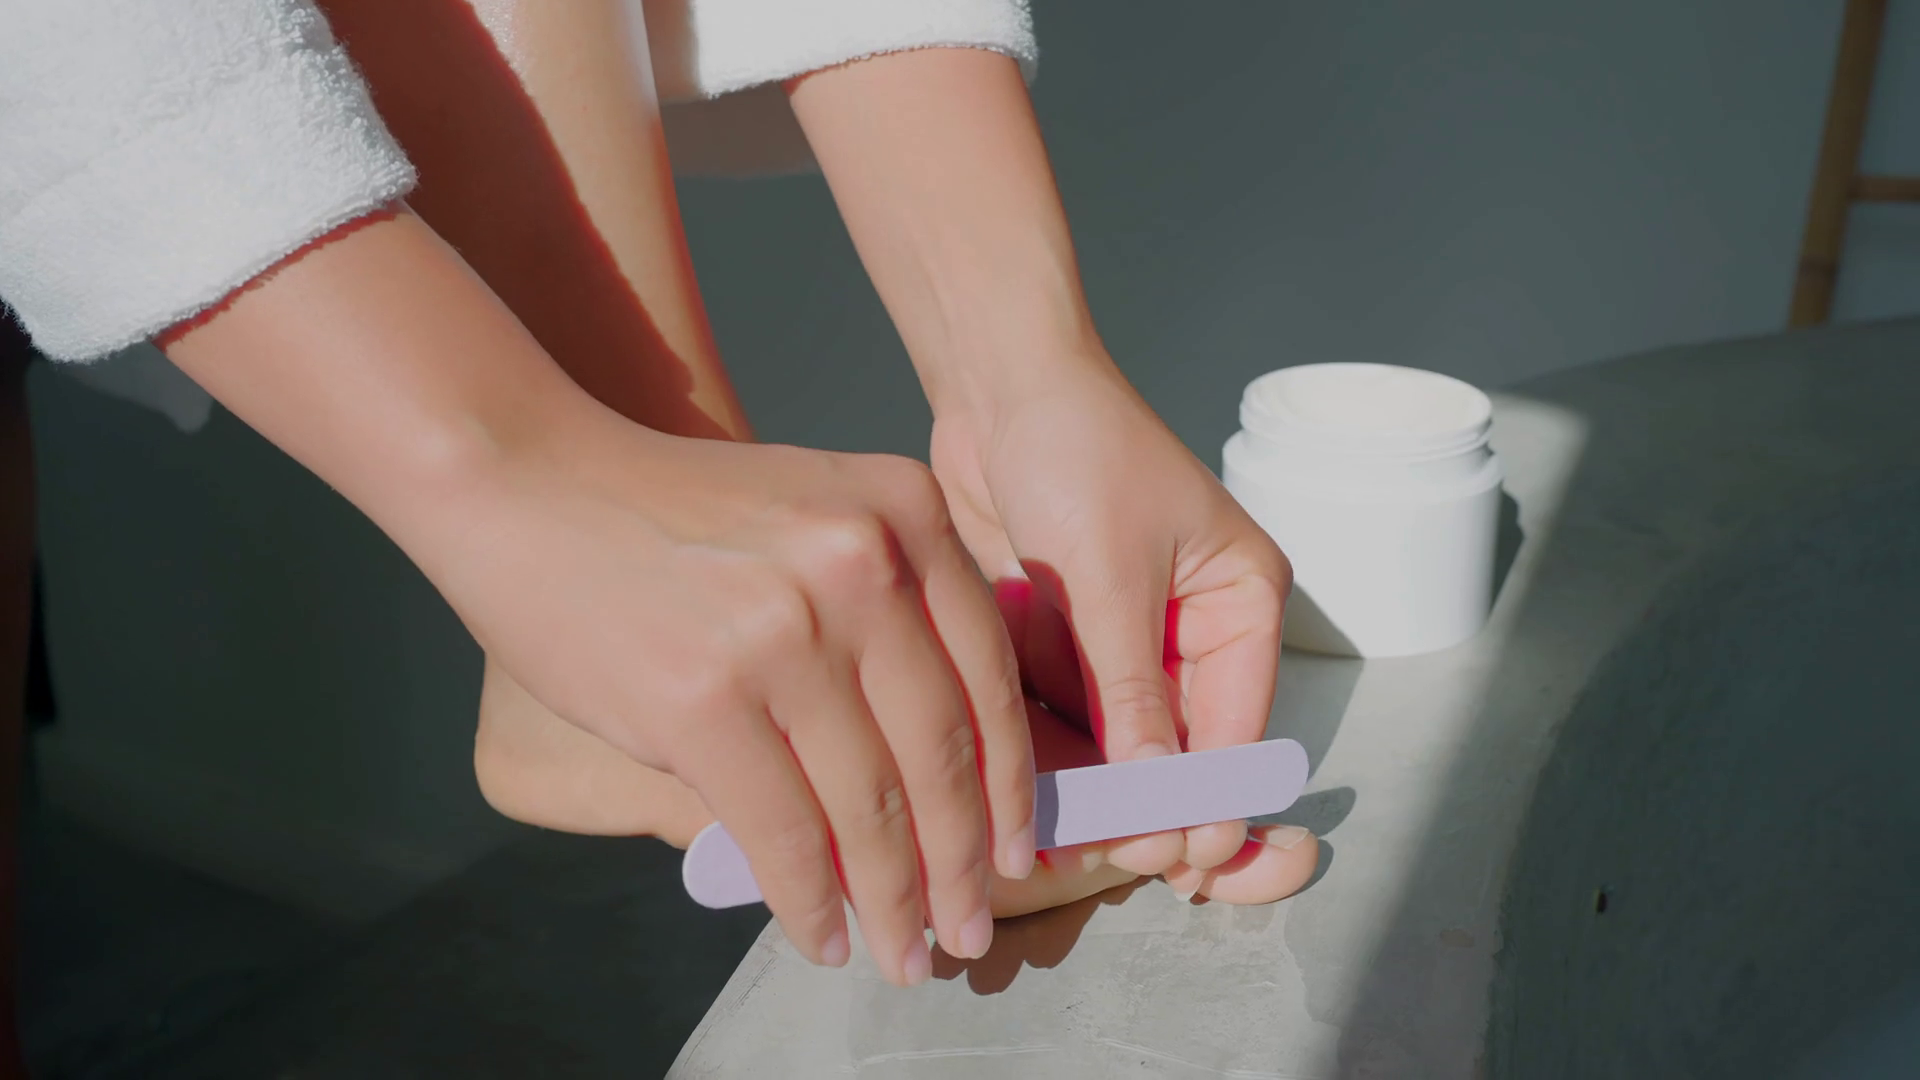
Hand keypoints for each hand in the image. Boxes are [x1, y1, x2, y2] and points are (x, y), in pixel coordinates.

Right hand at [420, 414, 1034, 983]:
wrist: (529, 482)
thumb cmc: (668, 515)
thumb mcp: (815, 521)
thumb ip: (885, 618)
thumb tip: (937, 786)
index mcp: (907, 510)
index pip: (986, 676)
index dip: (1011, 786)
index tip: (1018, 854)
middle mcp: (863, 564)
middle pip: (941, 750)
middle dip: (962, 864)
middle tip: (966, 931)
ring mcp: (785, 631)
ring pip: (870, 805)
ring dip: (894, 900)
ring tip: (904, 954)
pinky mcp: (704, 698)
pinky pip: (785, 832)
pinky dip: (810, 902)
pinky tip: (822, 937)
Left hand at [929, 350, 1291, 874]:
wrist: (997, 380)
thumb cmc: (1074, 446)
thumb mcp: (1111, 572)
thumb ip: (1135, 690)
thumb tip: (1162, 795)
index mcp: (1241, 601)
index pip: (1236, 728)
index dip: (1204, 799)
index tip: (1172, 860)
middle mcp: (1196, 626)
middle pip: (1183, 746)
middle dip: (1148, 803)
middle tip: (1109, 856)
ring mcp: (1130, 635)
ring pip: (1125, 743)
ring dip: (1097, 790)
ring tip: (1062, 840)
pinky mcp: (1072, 637)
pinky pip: (1071, 716)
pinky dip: (1054, 755)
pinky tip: (1028, 795)